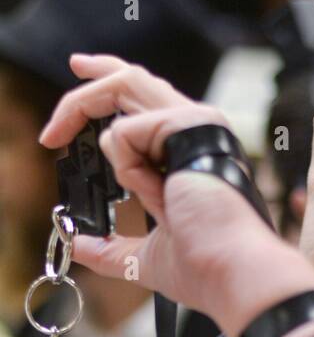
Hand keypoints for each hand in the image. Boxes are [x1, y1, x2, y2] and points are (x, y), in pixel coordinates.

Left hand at [38, 54, 313, 335]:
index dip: (113, 94)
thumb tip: (79, 246)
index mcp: (193, 153)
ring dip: (82, 112)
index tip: (83, 97)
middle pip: (135, 79)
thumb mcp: (146, 255)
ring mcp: (193, 121)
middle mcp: (196, 129)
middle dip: (96, 72)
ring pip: (122, 87)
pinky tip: (158, 194)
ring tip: (59, 140)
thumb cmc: (205, 264)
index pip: (147, 106)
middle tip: (73, 67)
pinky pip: (123, 135)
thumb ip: (112, 247)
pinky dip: (127, 172)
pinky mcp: (182, 123)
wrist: (230, 269)